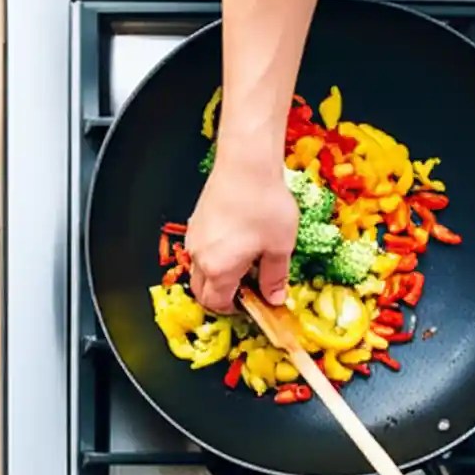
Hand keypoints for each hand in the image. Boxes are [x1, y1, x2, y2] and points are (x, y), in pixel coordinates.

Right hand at [186, 148, 297, 312]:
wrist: (246, 165)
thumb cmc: (265, 205)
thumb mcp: (279, 247)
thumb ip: (274, 277)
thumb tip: (274, 298)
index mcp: (219, 270)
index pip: (218, 303)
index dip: (234, 310)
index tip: (252, 304)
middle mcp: (200, 258)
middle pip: (202, 291)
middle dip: (220, 297)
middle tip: (246, 291)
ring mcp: (195, 238)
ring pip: (198, 270)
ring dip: (215, 277)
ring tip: (242, 265)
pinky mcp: (196, 221)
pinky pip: (199, 250)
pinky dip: (212, 257)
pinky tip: (234, 242)